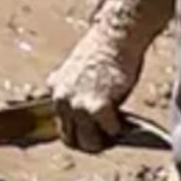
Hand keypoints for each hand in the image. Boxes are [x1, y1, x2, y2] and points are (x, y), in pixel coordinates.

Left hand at [46, 28, 144, 152]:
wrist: (115, 37)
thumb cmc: (103, 50)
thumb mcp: (75, 69)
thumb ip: (71, 87)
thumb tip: (74, 102)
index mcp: (56, 90)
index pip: (61, 127)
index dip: (78, 135)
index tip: (93, 134)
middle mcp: (62, 100)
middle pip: (72, 140)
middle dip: (90, 143)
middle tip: (107, 138)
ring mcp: (78, 105)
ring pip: (88, 142)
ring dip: (104, 141)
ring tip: (115, 133)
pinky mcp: (97, 107)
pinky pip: (109, 130)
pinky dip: (118, 129)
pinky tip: (124, 120)